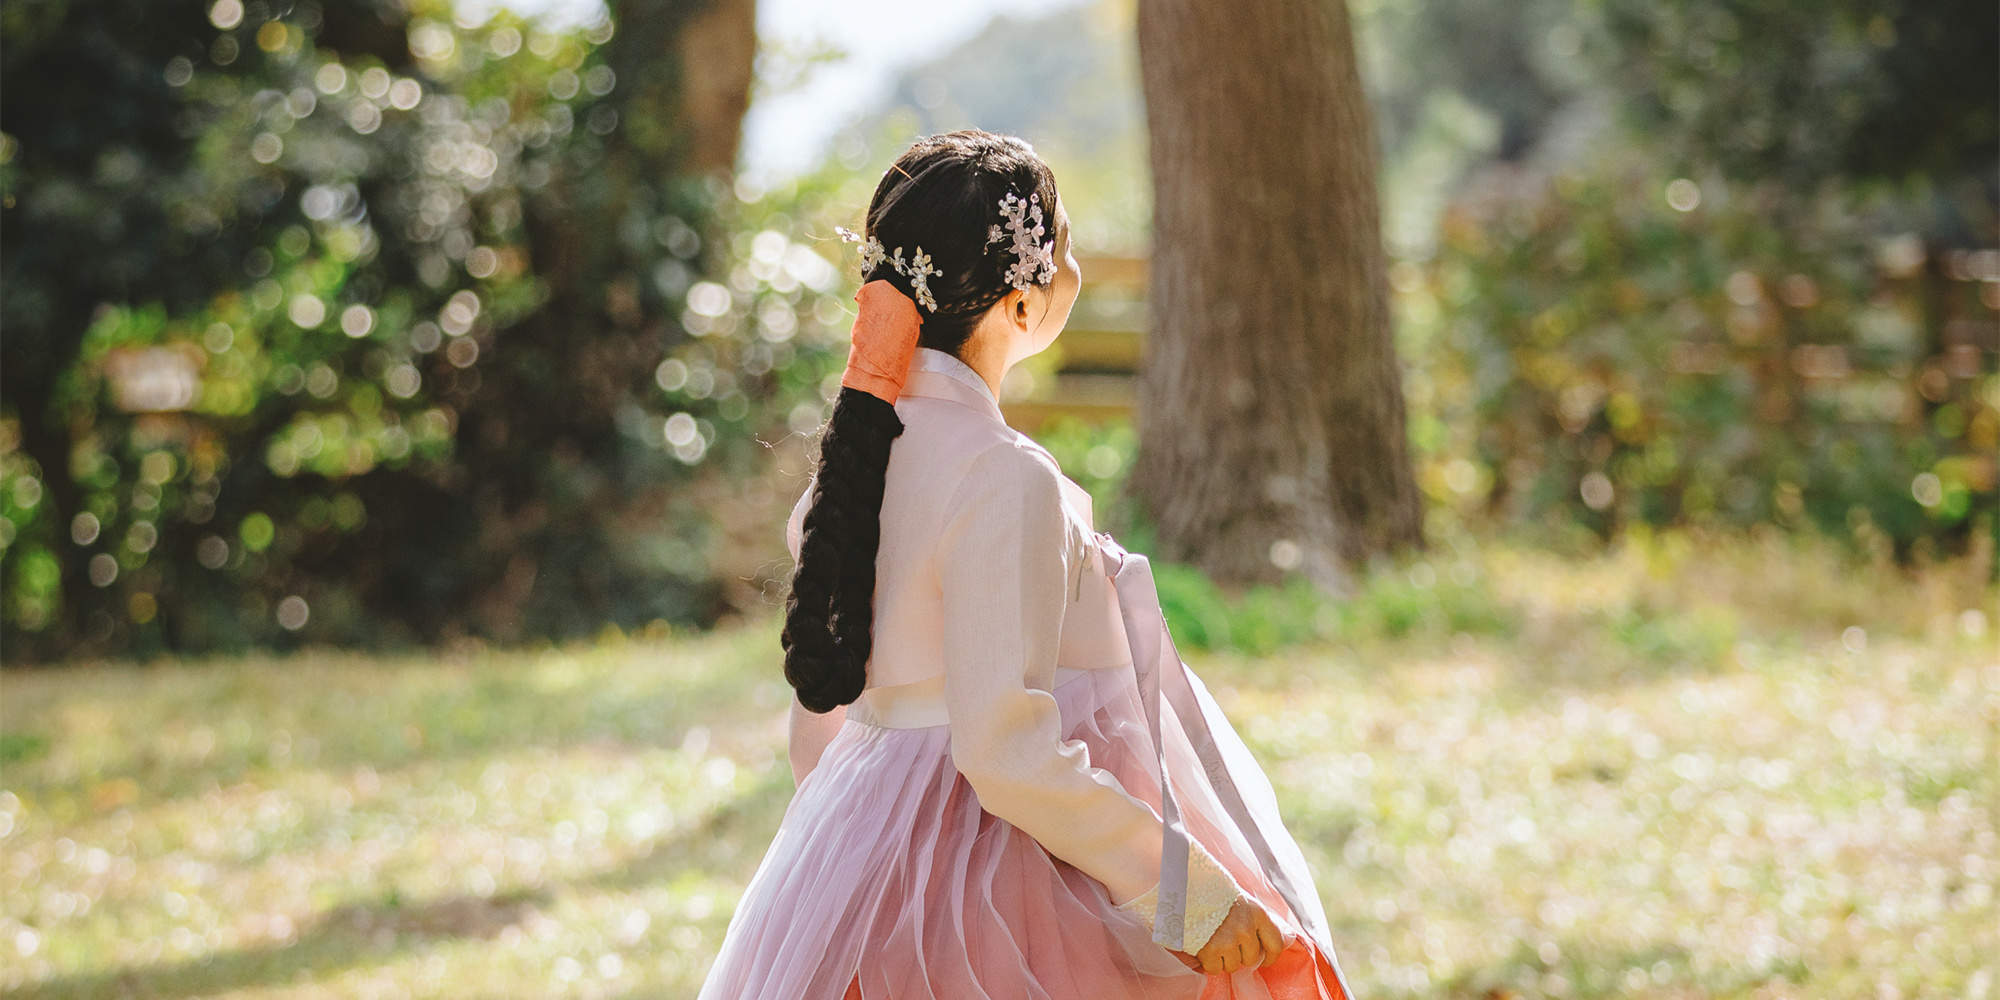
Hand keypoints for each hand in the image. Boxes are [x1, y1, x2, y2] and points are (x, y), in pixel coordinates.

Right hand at [1170, 897, 1284, 975]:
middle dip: (1241, 954)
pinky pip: (1215, 968)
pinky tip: (1204, 947)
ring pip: (1233, 966)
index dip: (1271, 956)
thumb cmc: (1215, 893)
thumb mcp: (1243, 901)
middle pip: (1252, 958)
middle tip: (1229, 943)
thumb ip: (1256, 921)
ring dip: (1224, 958)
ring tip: (1214, 942)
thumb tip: (1265, 944)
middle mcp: (1246, 928)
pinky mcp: (1209, 950)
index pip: (1276, 944)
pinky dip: (1209, 962)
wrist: (1186, 886)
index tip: (1265, 959)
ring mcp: (1228, 940)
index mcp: (1257, 914)